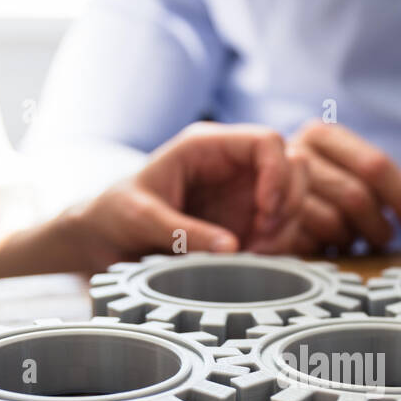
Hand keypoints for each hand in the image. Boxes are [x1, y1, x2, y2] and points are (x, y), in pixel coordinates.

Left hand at [71, 122, 308, 266]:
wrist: (106, 238)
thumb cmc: (117, 214)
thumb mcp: (142, 219)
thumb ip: (183, 232)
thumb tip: (231, 248)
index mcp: (207, 147)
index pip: (267, 142)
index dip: (278, 174)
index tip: (265, 211)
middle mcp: (233, 167)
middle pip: (293, 167)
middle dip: (288, 203)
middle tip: (262, 236)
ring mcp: (244, 194)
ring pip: (294, 198)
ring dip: (284, 228)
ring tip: (254, 253)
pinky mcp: (245, 221)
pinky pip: (281, 227)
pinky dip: (277, 245)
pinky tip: (252, 259)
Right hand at [272, 121, 400, 253]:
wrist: (249, 206)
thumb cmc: (318, 192)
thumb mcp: (357, 179)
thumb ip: (394, 186)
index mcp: (323, 135)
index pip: (375, 166)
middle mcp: (297, 152)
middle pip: (356, 197)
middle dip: (379, 227)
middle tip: (384, 241)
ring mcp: (276, 187)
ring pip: (336, 223)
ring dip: (352, 241)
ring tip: (350, 241)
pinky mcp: (265, 222)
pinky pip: (312, 244)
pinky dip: (328, 251)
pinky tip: (328, 248)